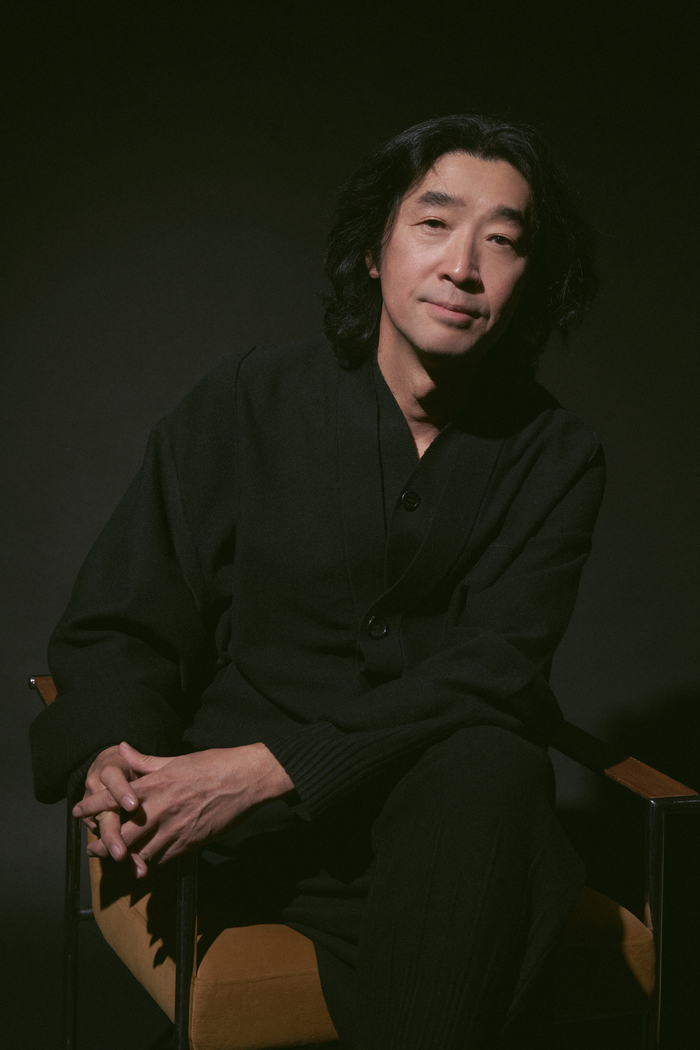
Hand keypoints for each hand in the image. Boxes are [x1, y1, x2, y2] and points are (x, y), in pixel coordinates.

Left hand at [73, 741, 293, 875]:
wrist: (246, 780)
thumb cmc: (214, 764)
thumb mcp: (176, 759)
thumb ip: (145, 760)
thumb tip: (122, 748)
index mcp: (155, 784)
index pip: (113, 797)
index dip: (92, 805)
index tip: (78, 811)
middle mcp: (160, 809)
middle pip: (120, 834)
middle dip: (101, 844)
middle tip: (91, 848)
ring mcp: (174, 829)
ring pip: (138, 852)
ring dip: (122, 857)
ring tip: (112, 859)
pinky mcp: (189, 844)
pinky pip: (160, 859)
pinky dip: (147, 863)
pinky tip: (141, 864)